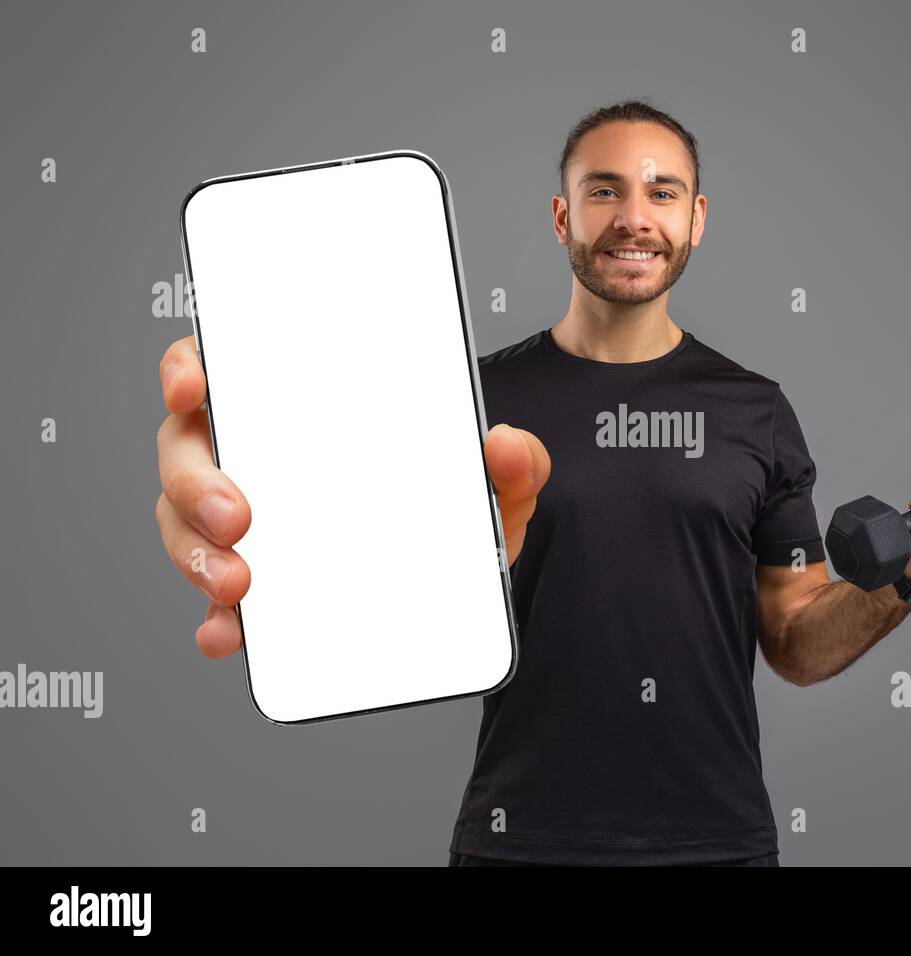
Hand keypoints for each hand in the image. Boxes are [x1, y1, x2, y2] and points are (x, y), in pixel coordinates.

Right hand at [155, 335, 550, 659]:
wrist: (468, 578)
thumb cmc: (461, 509)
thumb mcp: (498, 485)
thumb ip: (517, 463)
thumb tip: (508, 446)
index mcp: (305, 410)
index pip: (227, 367)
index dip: (191, 368)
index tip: (193, 387)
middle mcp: (263, 457)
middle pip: (188, 452)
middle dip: (195, 484)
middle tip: (237, 517)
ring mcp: (250, 520)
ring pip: (186, 525)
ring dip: (197, 556)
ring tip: (240, 585)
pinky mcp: (258, 583)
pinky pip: (218, 599)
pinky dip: (218, 618)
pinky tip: (230, 633)